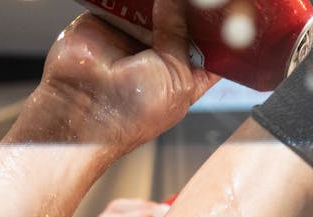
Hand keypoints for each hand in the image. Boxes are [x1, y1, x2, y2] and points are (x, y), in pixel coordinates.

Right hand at [11, 0, 215, 156]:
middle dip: (193, 9)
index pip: (211, 47)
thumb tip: (177, 2)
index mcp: (186, 74)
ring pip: (156, 6)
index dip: (220, 30)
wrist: (83, 106)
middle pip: (185, 21)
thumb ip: (178, 34)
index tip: (230, 11)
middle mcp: (162, 54)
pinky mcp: (109, 19)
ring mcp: (136, 35)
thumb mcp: (175, 73)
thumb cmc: (135, 109)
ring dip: (165, 2)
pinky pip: (124, 0)